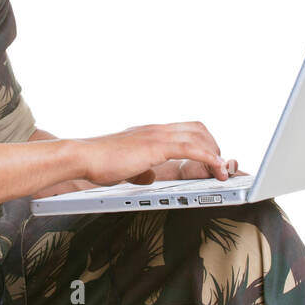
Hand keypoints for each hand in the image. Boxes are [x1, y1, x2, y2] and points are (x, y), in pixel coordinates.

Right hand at [78, 121, 234, 185]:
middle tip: (219, 166)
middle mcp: (156, 130)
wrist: (83, 157)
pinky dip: (208, 157)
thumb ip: (140, 170)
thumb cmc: (98, 162)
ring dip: (215, 152)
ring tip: (221, 170)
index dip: (203, 142)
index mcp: (150, 133)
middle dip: (214, 146)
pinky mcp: (155, 147)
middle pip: (197, 128)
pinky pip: (190, 148)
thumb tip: (148, 177)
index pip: (185, 129)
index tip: (211, 157)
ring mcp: (156, 136)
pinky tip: (216, 167)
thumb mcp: (126, 168)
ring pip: (198, 135)